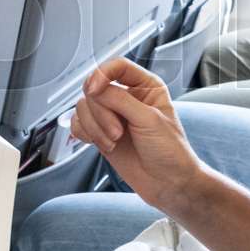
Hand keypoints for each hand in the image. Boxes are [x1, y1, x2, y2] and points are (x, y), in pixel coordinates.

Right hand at [68, 58, 206, 214]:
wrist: (169, 184)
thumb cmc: (170, 151)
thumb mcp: (149, 120)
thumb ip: (120, 100)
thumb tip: (94, 87)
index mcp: (146, 86)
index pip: (117, 66)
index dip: (102, 74)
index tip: (94, 90)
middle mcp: (127, 97)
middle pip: (95, 89)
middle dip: (102, 113)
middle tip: (117, 133)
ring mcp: (113, 115)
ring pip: (84, 107)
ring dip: (95, 127)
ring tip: (114, 142)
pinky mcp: (101, 133)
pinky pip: (79, 124)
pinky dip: (87, 135)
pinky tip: (105, 145)